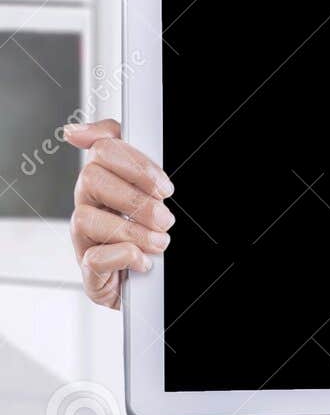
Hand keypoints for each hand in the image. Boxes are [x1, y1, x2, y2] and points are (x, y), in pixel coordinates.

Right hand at [64, 119, 174, 309]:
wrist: (151, 282)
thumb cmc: (149, 232)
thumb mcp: (150, 189)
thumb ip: (130, 155)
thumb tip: (81, 131)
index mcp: (102, 179)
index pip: (103, 149)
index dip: (135, 164)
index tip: (163, 185)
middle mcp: (86, 204)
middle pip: (91, 179)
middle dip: (135, 198)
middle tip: (163, 216)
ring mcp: (83, 239)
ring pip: (88, 219)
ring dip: (134, 231)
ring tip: (160, 241)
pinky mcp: (89, 272)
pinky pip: (94, 258)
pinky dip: (125, 257)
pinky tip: (143, 260)